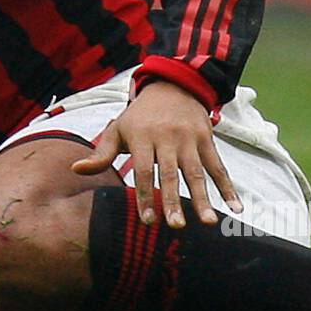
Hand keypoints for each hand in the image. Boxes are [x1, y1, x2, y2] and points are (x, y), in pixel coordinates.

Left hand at [72, 79, 241, 227]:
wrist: (173, 85)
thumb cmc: (140, 115)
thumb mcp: (118, 129)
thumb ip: (101, 153)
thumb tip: (76, 169)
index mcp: (143, 137)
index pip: (144, 170)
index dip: (146, 195)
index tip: (148, 221)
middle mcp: (167, 138)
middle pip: (171, 173)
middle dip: (174, 200)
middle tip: (176, 226)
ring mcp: (189, 139)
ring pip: (197, 172)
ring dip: (204, 198)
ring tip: (208, 222)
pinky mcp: (207, 139)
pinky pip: (218, 166)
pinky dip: (228, 187)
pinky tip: (235, 207)